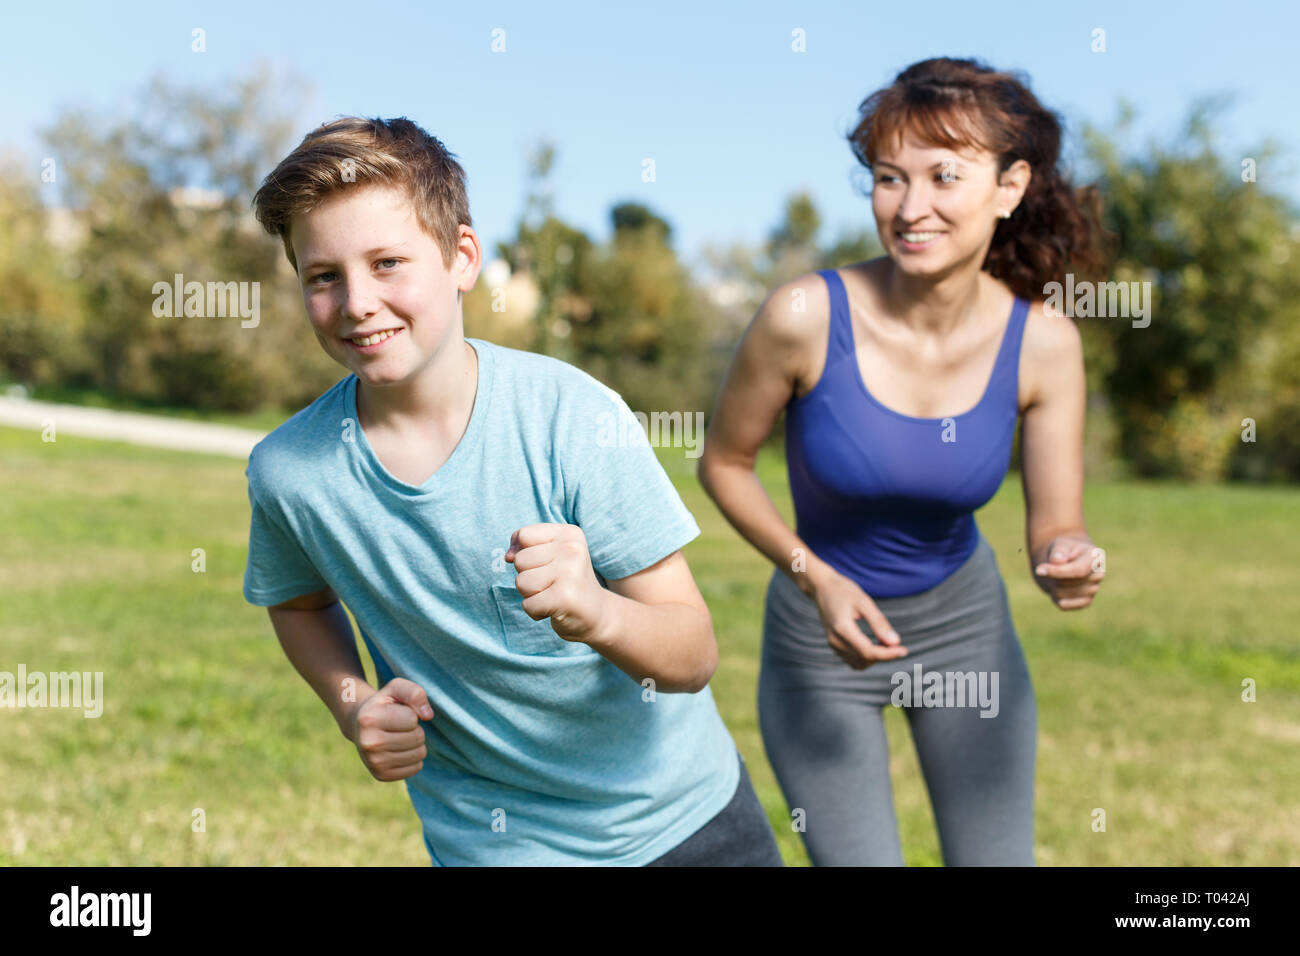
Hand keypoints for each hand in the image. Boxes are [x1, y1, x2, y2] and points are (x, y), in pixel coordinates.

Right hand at [346, 677, 433, 781]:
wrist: (361, 726)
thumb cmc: (384, 705)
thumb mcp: (396, 688)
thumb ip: (415, 693)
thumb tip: (428, 715)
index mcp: (369, 719)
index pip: (411, 719)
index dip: (410, 714)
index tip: (396, 713)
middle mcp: (368, 743)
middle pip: (417, 737)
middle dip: (415, 729)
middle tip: (399, 727)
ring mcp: (374, 762)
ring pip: (419, 754)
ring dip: (416, 744)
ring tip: (399, 737)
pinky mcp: (382, 775)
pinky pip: (416, 768)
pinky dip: (414, 758)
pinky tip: (399, 750)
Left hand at [504, 523, 609, 644]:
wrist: (597, 614)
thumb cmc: (567, 581)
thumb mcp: (550, 553)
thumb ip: (524, 546)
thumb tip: (508, 556)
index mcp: (569, 534)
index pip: (523, 535)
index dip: (525, 553)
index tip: (545, 564)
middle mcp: (572, 549)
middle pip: (520, 560)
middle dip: (529, 576)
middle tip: (552, 583)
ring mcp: (570, 573)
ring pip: (521, 582)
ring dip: (531, 595)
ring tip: (553, 594)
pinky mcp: (564, 598)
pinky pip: (527, 605)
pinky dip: (536, 612)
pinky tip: (554, 608)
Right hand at [805, 564, 907, 669]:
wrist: (822, 588)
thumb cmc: (844, 591)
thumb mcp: (864, 602)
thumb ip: (879, 623)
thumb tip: (895, 642)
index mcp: (842, 629)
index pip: (868, 652)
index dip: (888, 654)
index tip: (904, 650)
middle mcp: (835, 640)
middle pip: (865, 659)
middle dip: (883, 655)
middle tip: (896, 642)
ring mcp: (833, 644)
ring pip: (859, 663)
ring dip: (875, 658)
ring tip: (885, 642)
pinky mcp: (834, 645)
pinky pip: (853, 659)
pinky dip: (866, 656)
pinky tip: (875, 644)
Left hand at [1034, 534, 1104, 609]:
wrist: (1068, 560)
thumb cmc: (1064, 551)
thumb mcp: (1060, 545)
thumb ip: (1058, 551)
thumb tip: (1057, 561)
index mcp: (1095, 558)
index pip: (1078, 570)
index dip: (1058, 571)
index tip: (1039, 570)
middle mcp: (1098, 575)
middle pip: (1067, 583)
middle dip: (1052, 576)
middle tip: (1051, 567)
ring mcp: (1093, 589)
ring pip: (1063, 594)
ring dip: (1052, 585)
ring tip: (1056, 575)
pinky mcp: (1085, 601)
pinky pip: (1065, 605)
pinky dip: (1055, 597)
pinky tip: (1055, 588)